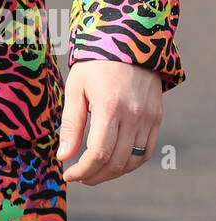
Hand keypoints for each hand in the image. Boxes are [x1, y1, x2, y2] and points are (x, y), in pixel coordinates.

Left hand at [57, 60, 162, 184]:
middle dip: (94, 176)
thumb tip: (64, 156)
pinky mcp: (156, 119)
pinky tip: (114, 163)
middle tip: (78, 177)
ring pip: (132, 161)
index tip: (68, 175)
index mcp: (110, 107)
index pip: (98, 153)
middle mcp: (133, 115)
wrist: (129, 42)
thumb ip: (70, 125)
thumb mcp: (75, 88)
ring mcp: (148, 118)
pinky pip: (146, 152)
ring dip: (112, 173)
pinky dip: (130, 163)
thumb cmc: (95, 64)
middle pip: (116, 162)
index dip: (82, 170)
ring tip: (93, 173)